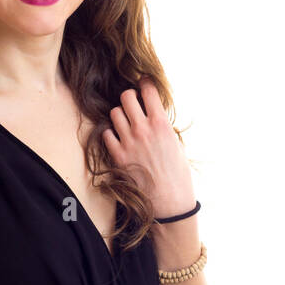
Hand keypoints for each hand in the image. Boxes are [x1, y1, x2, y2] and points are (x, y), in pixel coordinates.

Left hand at [102, 78, 195, 216]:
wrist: (169, 201)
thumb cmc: (178, 174)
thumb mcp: (176, 143)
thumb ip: (162, 126)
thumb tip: (153, 113)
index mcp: (161, 123)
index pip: (148, 90)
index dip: (145, 83)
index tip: (144, 83)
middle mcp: (143, 129)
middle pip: (126, 97)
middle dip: (129, 97)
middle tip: (133, 103)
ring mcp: (128, 141)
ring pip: (114, 113)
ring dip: (120, 115)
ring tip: (126, 123)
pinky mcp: (117, 155)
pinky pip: (107, 134)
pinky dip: (111, 133)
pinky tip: (119, 139)